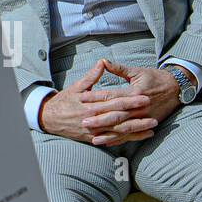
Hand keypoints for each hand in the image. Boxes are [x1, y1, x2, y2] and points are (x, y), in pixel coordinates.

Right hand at [38, 59, 157, 144]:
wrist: (49, 118)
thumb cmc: (64, 101)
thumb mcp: (76, 86)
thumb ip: (91, 76)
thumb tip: (102, 62)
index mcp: (89, 103)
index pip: (113, 100)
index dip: (129, 99)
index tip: (144, 96)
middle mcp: (92, 118)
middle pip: (118, 115)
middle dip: (137, 113)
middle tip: (152, 109)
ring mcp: (94, 130)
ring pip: (119, 130)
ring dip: (137, 128)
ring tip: (152, 125)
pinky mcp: (94, 138)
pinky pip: (115, 139)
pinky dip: (129, 138)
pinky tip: (141, 136)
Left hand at [78, 61, 181, 145]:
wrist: (177, 88)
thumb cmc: (155, 78)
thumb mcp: (137, 71)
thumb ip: (119, 68)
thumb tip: (102, 61)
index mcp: (134, 92)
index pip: (112, 96)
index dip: (96, 97)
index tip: (82, 98)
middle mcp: (139, 107)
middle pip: (116, 114)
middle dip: (99, 119)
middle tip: (84, 122)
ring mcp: (145, 117)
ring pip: (123, 128)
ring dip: (109, 134)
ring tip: (94, 139)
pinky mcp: (148, 124)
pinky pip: (133, 134)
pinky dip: (121, 139)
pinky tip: (109, 143)